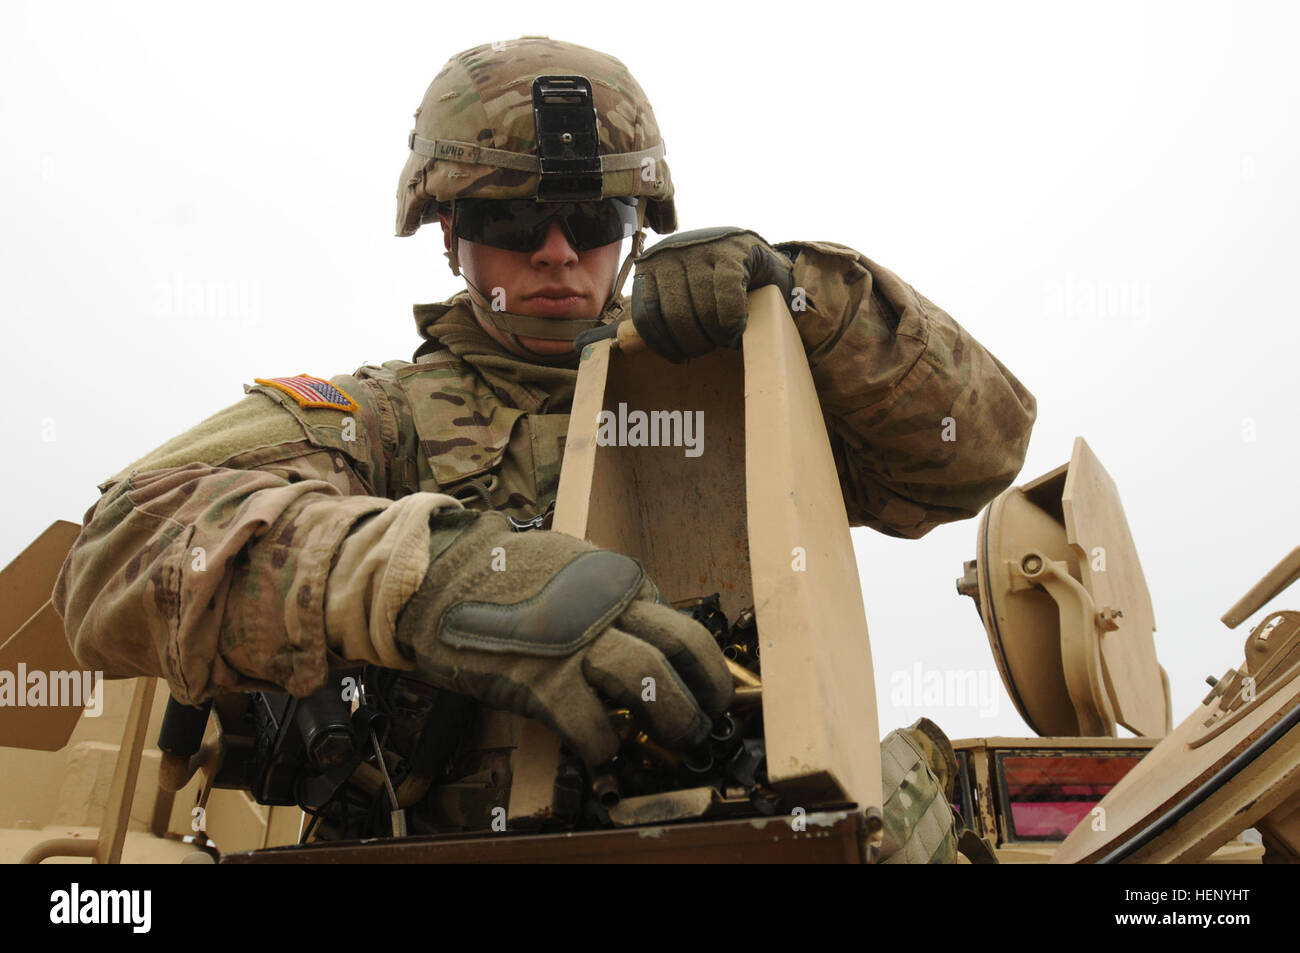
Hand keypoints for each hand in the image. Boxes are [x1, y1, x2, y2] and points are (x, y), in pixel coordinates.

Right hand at [395, 511, 732, 765]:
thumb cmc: (502, 572)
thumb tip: (646, 626)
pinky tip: (603, 749)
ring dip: (673, 719)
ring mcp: (577, 644)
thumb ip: (609, 594)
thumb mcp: (572, 563)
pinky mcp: (543, 680)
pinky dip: (603, 744)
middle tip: (706, 718)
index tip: (703, 686)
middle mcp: (606, 608)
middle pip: (684, 649)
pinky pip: (591, 724)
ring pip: (650, 683)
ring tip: (677, 739)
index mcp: (618, 580)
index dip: (700, 665)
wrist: (440, 575)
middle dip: (707, 692)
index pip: (681, 625)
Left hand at [630, 227, 794, 362]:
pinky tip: (737, 330)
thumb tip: (648, 348)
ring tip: (725, 339)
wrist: (756, 252)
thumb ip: (663, 310)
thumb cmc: (713, 280)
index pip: (646, 315)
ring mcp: (701, 248)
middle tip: (708, 347)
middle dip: (694, 342)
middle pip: (676, 316)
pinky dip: (733, 321)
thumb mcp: (681, 289)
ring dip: (716, 336)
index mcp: (652, 264)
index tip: (678, 356)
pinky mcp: (731, 252)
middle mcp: (671, 252)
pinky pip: (728, 297)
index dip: (663, 344)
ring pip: (703, 309)